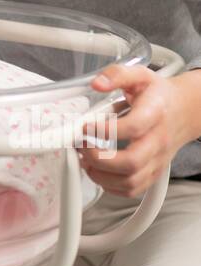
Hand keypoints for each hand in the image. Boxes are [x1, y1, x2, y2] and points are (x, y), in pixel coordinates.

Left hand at [77, 63, 195, 195]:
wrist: (184, 110)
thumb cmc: (159, 95)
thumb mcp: (139, 76)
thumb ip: (117, 75)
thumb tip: (97, 83)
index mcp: (154, 114)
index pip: (133, 127)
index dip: (105, 130)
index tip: (86, 126)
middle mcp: (157, 141)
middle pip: (132, 162)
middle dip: (99, 159)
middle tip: (82, 147)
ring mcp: (156, 160)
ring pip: (131, 182)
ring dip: (101, 176)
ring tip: (86, 161)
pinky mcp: (153, 172)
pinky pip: (133, 190)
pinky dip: (111, 187)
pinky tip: (99, 172)